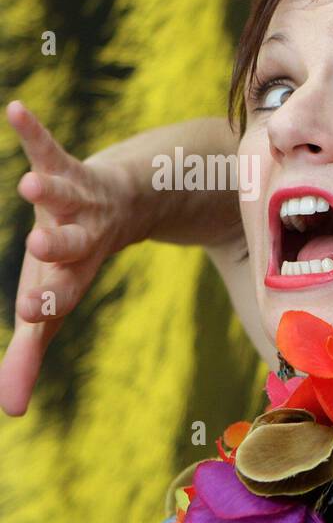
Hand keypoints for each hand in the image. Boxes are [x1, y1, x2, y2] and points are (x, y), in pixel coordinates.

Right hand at [0, 100, 149, 415]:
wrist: (131, 208)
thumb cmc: (77, 264)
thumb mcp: (51, 305)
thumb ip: (30, 355)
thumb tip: (12, 413)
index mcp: (73, 274)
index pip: (59, 292)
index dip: (47, 298)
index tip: (30, 309)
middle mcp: (82, 239)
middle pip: (73, 245)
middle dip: (59, 248)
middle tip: (40, 249)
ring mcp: (80, 203)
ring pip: (67, 197)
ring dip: (50, 192)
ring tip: (28, 186)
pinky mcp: (72, 169)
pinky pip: (52, 149)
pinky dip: (35, 131)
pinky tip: (17, 110)